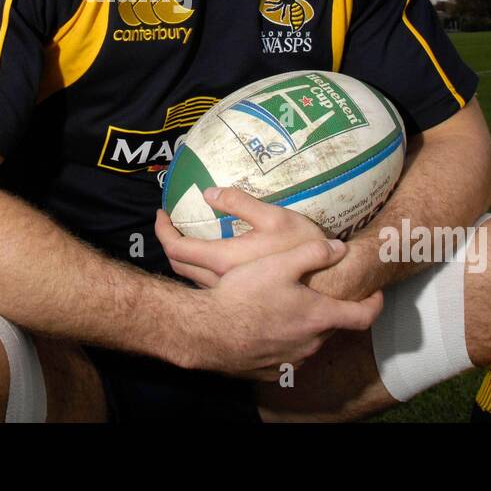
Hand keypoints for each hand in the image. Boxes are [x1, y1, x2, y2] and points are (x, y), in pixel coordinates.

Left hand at [155, 185, 330, 287]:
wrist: (329, 282)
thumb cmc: (303, 246)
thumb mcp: (275, 216)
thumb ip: (239, 203)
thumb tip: (208, 192)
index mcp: (223, 260)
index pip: (176, 248)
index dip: (162, 230)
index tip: (161, 213)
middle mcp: (220, 282)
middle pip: (178, 265)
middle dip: (167, 242)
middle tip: (168, 223)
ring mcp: (230, 293)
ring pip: (192, 277)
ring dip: (183, 256)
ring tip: (187, 236)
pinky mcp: (241, 298)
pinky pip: (208, 283)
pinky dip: (199, 267)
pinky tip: (211, 255)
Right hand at [176, 237, 382, 378]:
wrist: (209, 332)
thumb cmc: (244, 296)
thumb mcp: (280, 264)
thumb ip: (314, 253)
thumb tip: (341, 247)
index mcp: (319, 317)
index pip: (363, 315)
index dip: (375, 303)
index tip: (376, 295)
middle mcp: (312, 343)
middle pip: (332, 325)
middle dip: (330, 309)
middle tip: (317, 292)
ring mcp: (292, 360)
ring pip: (309, 340)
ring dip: (306, 326)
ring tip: (287, 308)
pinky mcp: (272, 371)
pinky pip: (288, 355)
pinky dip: (286, 340)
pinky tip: (266, 327)